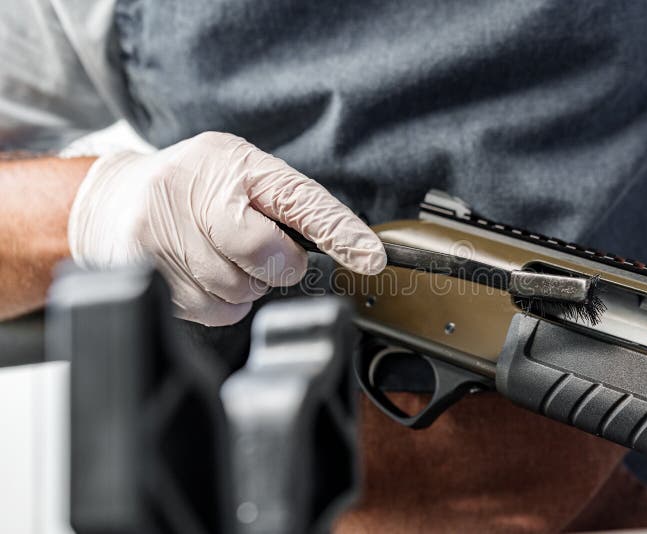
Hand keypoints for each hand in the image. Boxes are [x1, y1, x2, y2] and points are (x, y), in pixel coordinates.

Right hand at [68, 131, 385, 325]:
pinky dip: (219, 300)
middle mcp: (196, 197)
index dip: (339, 232)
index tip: (372, 258)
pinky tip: (198, 270)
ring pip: (242, 293)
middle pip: (270, 259)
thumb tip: (340, 245)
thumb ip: (286, 200)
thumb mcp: (238, 168)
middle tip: (259, 249)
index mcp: (233, 165)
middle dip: (277, 265)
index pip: (298, 200)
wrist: (110, 201)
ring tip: (216, 252)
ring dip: (244, 283)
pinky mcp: (151, 277)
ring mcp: (167, 238)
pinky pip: (215, 312)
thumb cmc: (189, 183)